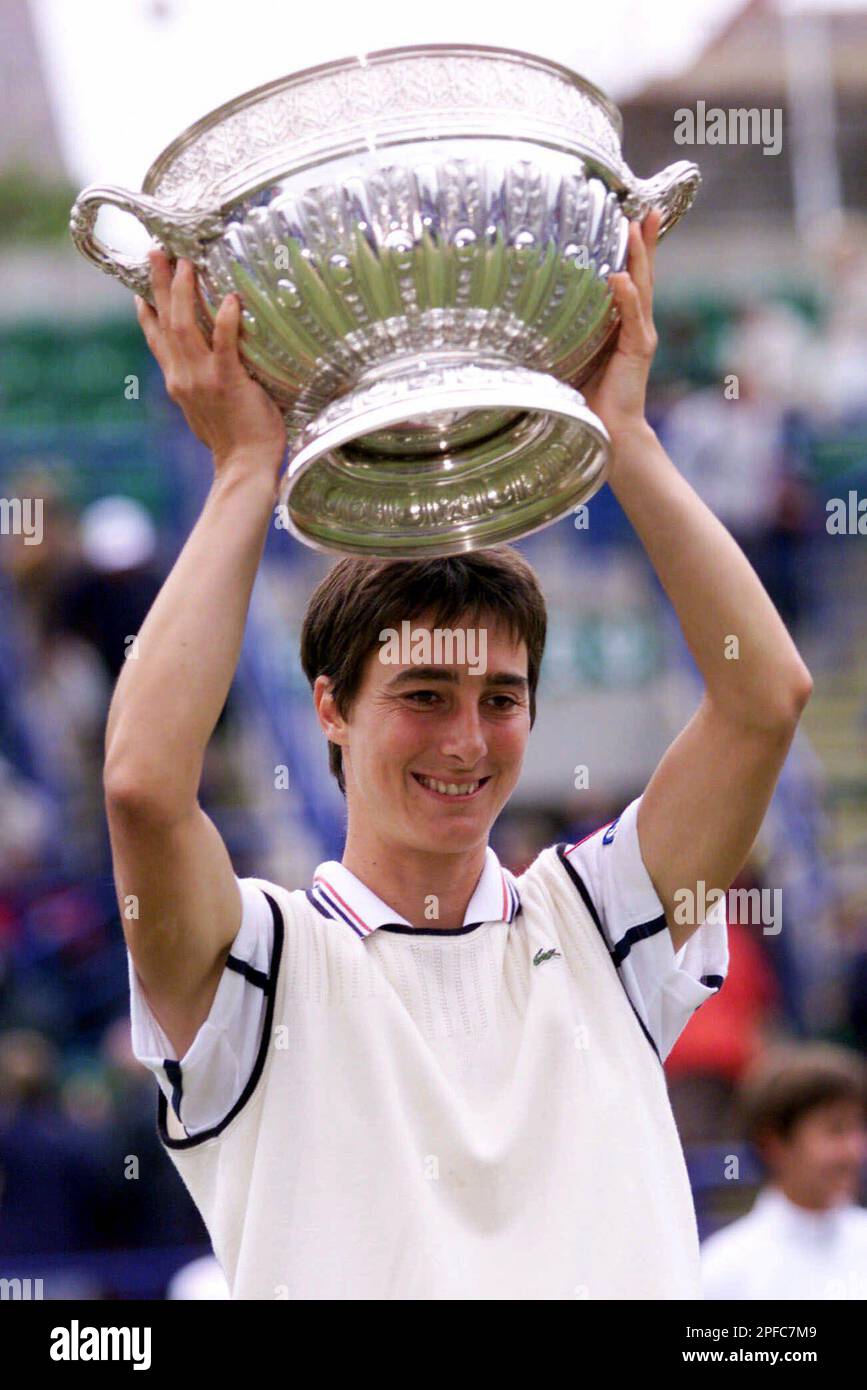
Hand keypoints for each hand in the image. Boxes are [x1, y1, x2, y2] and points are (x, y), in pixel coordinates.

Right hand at [135, 249, 286, 480]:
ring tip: (186, 263)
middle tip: (157, 252)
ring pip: (186, 327)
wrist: (244, 466)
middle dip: (160, 285)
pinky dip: (225, 320)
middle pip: (166, 322)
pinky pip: (224, 345)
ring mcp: (203, 379)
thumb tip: (207, 373)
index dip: (148, 313)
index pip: (157, 341)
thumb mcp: (206, 412)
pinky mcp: (227, 382)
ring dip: (184, 292)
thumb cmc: (235, 441)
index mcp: (178, 383)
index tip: (141, 290)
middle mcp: (183, 377)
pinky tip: (231, 299)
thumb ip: (202, 388)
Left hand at [580, 208, 660, 445]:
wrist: (611, 431)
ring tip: (634, 228)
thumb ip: (562, 330)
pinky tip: (620, 277)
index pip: (631, 278)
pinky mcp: (638, 351)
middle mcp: (637, 325)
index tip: (633, 215)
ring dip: (639, 257)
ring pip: (642, 288)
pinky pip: (632, 318)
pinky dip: (627, 297)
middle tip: (648, 207)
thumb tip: (524, 310)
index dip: (634, 249)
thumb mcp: (571, 354)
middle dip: (646, 241)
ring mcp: (640, 336)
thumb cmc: (587, 397)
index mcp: (623, 324)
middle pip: (644, 274)